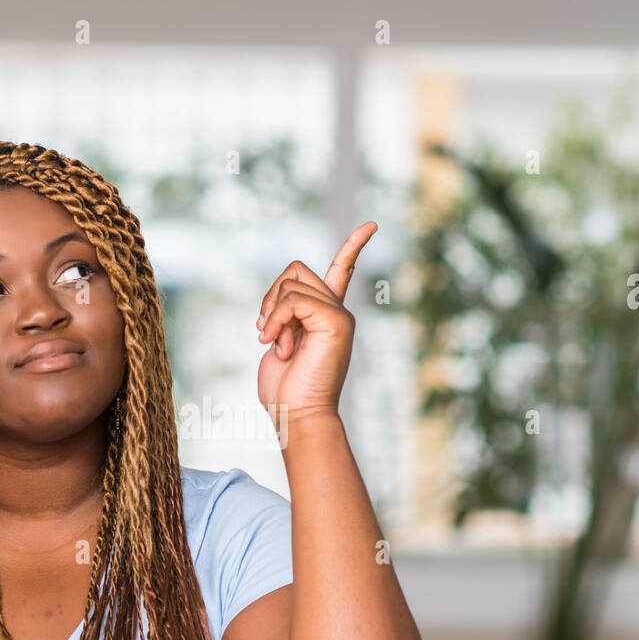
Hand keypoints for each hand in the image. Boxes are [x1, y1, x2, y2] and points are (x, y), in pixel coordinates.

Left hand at [255, 222, 376, 429]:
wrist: (296, 413)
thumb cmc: (285, 388)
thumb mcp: (279, 341)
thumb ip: (284, 314)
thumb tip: (278, 300)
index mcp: (327, 315)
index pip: (342, 271)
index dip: (353, 246)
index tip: (371, 226)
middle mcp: (338, 311)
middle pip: (295, 271)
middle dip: (271, 299)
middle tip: (267, 335)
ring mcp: (340, 315)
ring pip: (291, 284)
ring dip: (272, 314)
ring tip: (276, 345)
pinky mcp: (337, 321)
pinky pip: (293, 300)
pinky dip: (275, 319)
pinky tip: (276, 343)